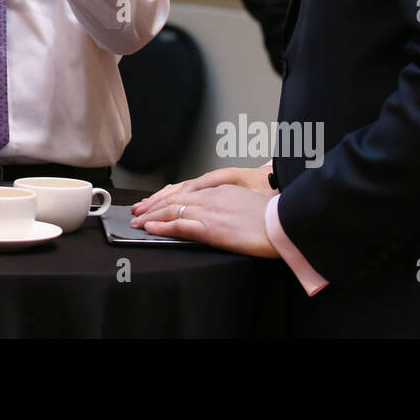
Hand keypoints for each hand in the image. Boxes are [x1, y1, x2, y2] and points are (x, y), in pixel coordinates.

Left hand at [131, 184, 278, 257]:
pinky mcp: (210, 228)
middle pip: (173, 199)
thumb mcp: (245, 202)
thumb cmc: (271, 218)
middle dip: (152, 206)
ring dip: (150, 217)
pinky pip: (178, 226)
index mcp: (219, 190)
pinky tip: (149, 229)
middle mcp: (210, 197)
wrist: (283, 224)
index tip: (154, 203)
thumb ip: (228, 204)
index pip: (185, 192)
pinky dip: (161, 228)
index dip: (166, 198)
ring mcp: (208, 211)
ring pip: (171, 211)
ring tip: (137, 222)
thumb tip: (219, 213)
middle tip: (136, 212)